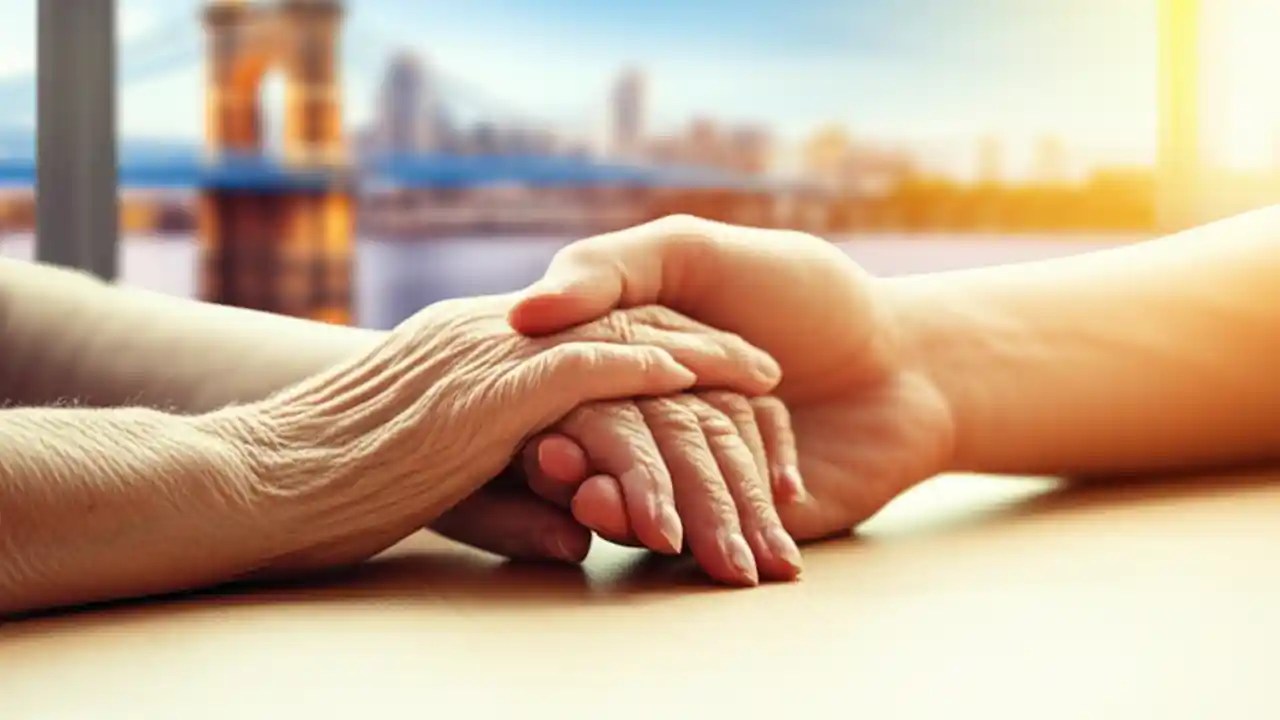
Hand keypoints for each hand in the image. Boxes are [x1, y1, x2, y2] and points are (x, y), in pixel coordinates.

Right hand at [203, 293, 781, 574]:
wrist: (261, 484)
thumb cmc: (338, 496)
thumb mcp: (443, 496)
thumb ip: (515, 509)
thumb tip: (580, 544)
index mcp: (482, 354)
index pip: (592, 340)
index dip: (661, 355)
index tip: (716, 377)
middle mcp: (492, 339)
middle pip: (621, 330)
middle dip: (702, 352)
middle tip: (767, 371)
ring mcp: (487, 356)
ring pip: (617, 343)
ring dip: (696, 362)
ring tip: (762, 377)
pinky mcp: (482, 386)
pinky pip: (580, 365)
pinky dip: (643, 369)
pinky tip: (695, 377)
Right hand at [510, 216, 957, 541]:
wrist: (910, 361)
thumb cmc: (807, 294)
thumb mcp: (697, 251)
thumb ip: (614, 268)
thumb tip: (527, 311)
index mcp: (633, 354)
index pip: (576, 390)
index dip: (552, 409)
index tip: (536, 426)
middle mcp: (654, 416)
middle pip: (605, 446)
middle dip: (579, 463)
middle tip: (558, 470)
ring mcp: (694, 473)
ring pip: (642, 497)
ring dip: (619, 507)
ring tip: (602, 509)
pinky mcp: (734, 521)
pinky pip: (695, 535)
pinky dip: (674, 532)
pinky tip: (664, 535)